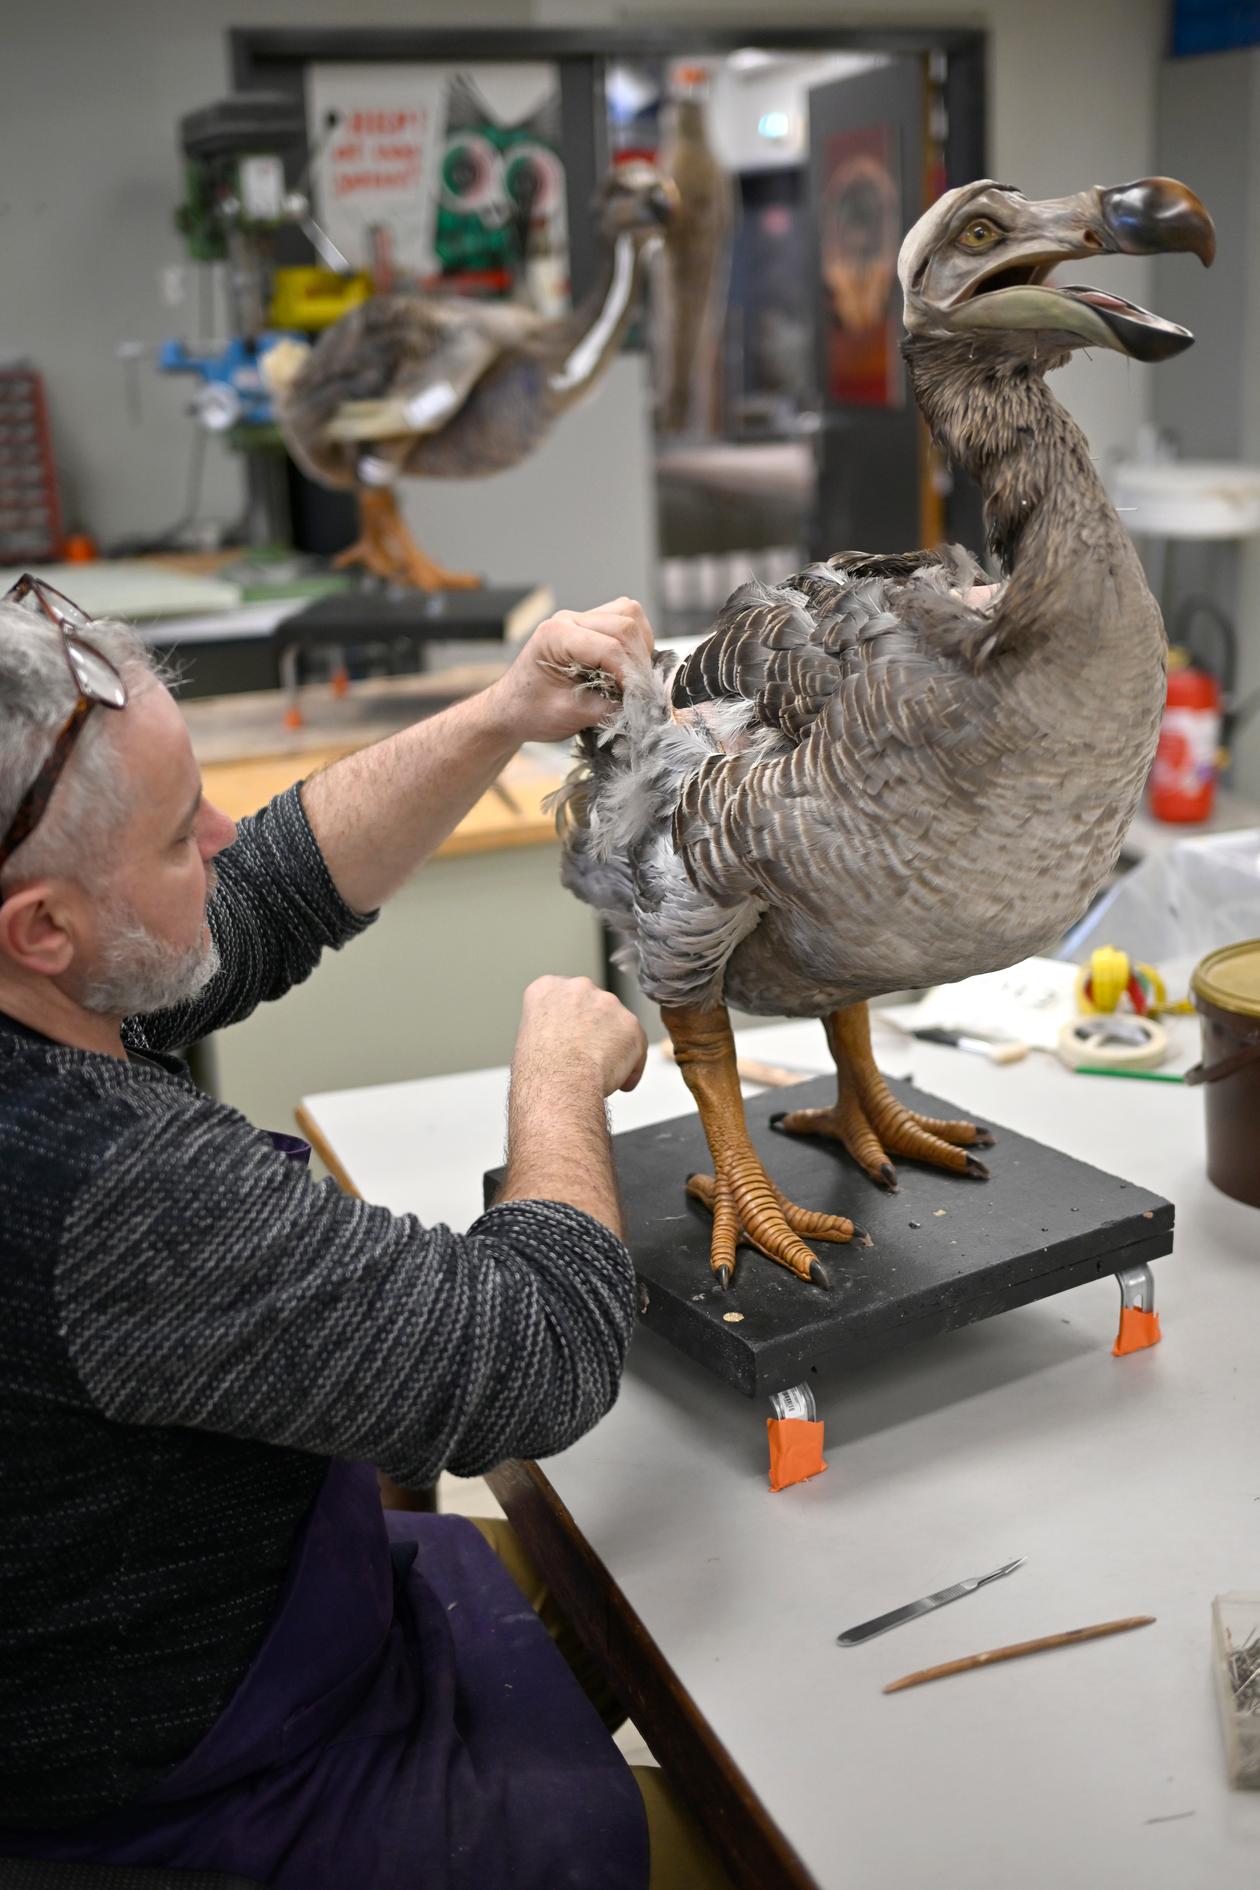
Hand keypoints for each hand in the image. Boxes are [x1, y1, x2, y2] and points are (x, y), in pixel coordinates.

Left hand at [487, 598, 654, 744]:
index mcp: (555, 636)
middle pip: (625, 623)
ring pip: (629, 614)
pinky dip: (635, 641)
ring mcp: (579, 619)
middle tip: (639, 690)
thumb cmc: (530, 711)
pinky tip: (627, 666)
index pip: (610, 646)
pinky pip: (624, 619)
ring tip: (634, 676)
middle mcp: (568, 620)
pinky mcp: (589, 625)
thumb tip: (642, 705)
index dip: (630, 674)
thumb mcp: (569, 716)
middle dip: (638, 660)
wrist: (512, 709)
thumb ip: (607, 708)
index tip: (638, 699)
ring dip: (640, 645)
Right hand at [514, 975, 647, 1096]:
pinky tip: (619, 1083)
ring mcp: (607, 1003)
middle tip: (586, 1055)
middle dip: (593, 1028)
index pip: (564, 997)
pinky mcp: (631, 1024)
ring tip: (600, 1072)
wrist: (559, 1084)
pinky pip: (636, 1045)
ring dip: (613, 1045)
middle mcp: (579, 987)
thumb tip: (562, 1037)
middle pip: (593, 1005)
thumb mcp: (528, 1036)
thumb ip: (550, 1025)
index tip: (571, 1037)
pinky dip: (630, 1065)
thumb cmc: (539, 1070)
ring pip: (616, 1024)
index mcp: (548, 987)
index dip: (570, 1021)